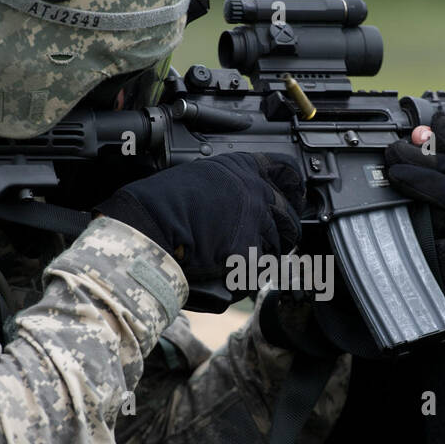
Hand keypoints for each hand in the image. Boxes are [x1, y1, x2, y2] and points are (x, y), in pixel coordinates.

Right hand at [96, 151, 303, 281]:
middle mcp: (258, 193)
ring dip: (263, 256)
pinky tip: (227, 273)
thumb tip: (236, 203)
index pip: (287, 173)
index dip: (294, 189)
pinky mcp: (251, 255)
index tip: (295, 198)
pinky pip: (259, 270)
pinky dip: (247, 275)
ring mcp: (258, 224)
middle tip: (270, 241)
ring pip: (276, 247)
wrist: (148, 226)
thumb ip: (228, 186)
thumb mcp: (201, 177)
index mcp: (245, 168)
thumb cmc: (162, 202)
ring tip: (238, 260)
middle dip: (284, 232)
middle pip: (289, 217)